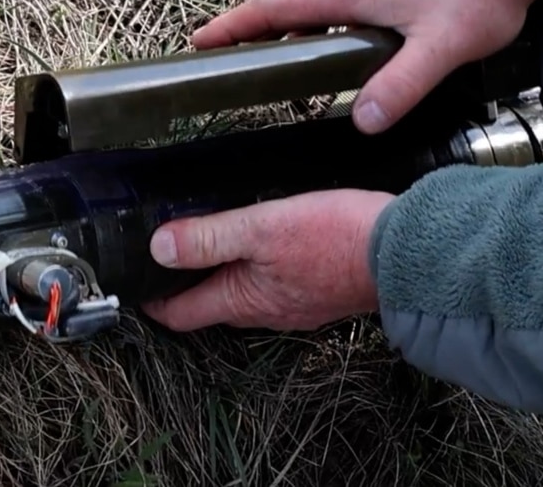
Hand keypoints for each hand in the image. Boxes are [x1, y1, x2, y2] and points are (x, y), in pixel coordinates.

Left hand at [142, 189, 394, 331]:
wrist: (405, 254)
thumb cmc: (337, 240)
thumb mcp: (261, 228)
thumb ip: (208, 238)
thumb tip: (159, 248)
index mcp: (243, 301)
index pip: (182, 314)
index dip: (153, 300)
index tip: (136, 285)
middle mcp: (267, 313)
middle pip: (212, 304)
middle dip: (188, 284)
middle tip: (169, 255)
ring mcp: (295, 307)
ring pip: (245, 294)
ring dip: (225, 273)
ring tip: (212, 242)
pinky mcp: (319, 293)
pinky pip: (275, 286)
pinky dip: (259, 268)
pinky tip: (267, 244)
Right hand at [189, 0, 542, 133]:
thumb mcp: (440, 48)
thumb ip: (399, 86)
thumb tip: (360, 122)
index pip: (272, 7)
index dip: (231, 25)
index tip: (199, 42)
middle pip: (282, 0)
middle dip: (249, 28)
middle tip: (227, 60)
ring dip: (285, 23)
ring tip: (273, 58)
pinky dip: (314, 14)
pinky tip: (329, 40)